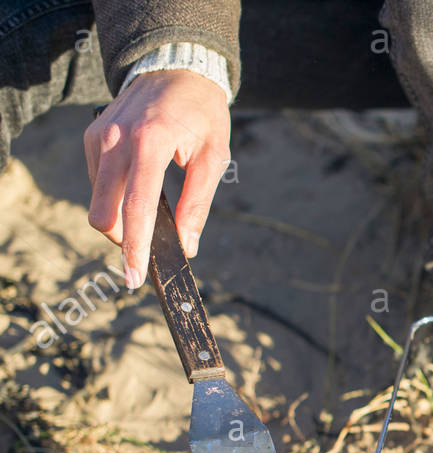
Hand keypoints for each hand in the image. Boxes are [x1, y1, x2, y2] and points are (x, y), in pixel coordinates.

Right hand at [83, 70, 230, 288]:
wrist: (175, 68)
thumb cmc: (201, 114)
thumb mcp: (214, 158)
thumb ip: (198, 204)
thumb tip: (188, 246)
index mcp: (151, 143)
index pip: (136, 207)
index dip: (135, 248)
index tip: (135, 277)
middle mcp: (116, 140)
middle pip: (104, 212)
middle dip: (123, 241)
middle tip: (148, 253)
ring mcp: (99, 138)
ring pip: (98, 201)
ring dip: (121, 220)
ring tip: (151, 218)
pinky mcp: (91, 138)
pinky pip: (97, 184)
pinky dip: (115, 199)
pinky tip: (138, 192)